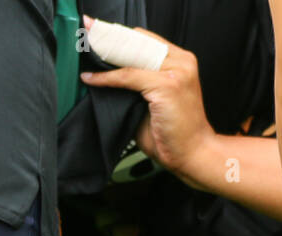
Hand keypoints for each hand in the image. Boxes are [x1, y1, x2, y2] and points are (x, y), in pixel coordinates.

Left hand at [80, 18, 214, 180]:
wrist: (193, 153)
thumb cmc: (174, 132)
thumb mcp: (155, 100)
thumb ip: (139, 84)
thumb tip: (110, 77)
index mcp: (182, 61)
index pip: (146, 40)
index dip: (121, 37)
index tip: (99, 36)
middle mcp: (182, 61)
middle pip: (139, 41)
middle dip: (112, 40)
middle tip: (90, 39)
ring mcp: (177, 72)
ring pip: (133, 56)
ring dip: (108, 55)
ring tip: (88, 56)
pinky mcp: (167, 85)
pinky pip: (128, 76)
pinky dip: (107, 78)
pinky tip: (92, 79)